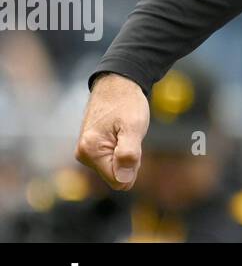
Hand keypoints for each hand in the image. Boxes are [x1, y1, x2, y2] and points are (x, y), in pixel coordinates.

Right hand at [75, 73, 149, 189]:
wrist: (117, 84)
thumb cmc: (126, 103)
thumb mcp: (134, 127)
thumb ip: (129, 154)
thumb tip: (123, 180)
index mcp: (90, 151)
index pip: (118, 180)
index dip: (132, 165)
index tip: (132, 143)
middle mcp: (83, 154)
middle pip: (116, 175)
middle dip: (129, 160)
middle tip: (130, 136)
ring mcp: (86, 152)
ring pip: (115, 167)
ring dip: (125, 153)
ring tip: (124, 132)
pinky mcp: (91, 148)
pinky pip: (111, 159)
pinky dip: (120, 149)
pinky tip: (120, 133)